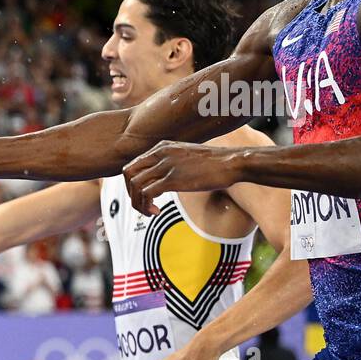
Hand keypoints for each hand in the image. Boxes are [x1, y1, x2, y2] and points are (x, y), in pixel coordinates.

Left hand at [123, 141, 242, 215]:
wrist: (232, 162)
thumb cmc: (214, 163)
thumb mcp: (186, 157)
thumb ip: (170, 164)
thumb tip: (161, 180)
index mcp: (161, 147)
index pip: (133, 164)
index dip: (132, 183)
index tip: (142, 196)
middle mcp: (160, 153)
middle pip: (128, 173)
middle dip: (130, 193)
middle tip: (141, 205)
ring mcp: (166, 165)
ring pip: (135, 185)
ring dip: (137, 203)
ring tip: (148, 212)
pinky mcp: (173, 179)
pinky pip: (147, 193)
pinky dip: (146, 206)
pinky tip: (156, 212)